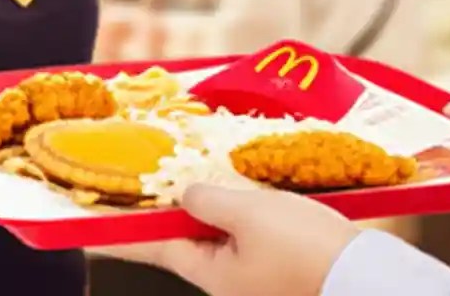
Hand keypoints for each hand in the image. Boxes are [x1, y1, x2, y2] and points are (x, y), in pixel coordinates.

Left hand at [102, 185, 359, 295]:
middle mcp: (228, 279)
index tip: (82, 221)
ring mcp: (256, 275)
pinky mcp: (283, 264)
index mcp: (211, 272)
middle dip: (172, 204)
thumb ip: (209, 199)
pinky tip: (254, 186)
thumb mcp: (251, 214)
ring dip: (214, 200)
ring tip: (203, 169)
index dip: (116, 228)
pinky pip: (252, 231)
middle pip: (186, 234)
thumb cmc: (307, 251)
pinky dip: (245, 207)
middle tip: (150, 174)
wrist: (368, 280)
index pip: (149, 244)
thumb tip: (186, 195)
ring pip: (222, 230)